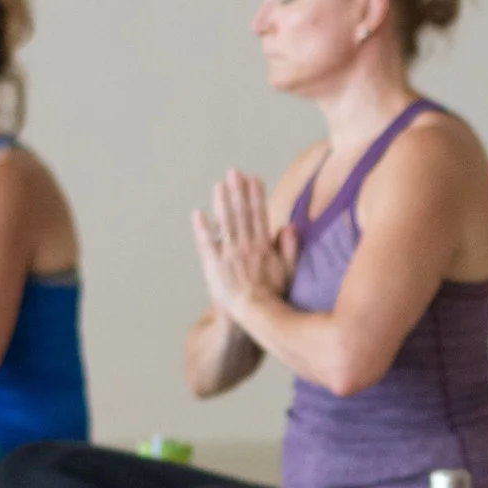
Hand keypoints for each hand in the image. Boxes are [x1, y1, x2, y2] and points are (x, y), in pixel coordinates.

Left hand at [191, 170, 296, 319]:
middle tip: (234, 172)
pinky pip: (207, 244)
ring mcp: (229, 255)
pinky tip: (198, 213)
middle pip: (242, 214)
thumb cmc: (272, 295)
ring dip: (222, 202)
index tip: (253, 178)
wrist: (254, 315)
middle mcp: (246, 247)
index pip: (259, 215)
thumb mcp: (288, 271)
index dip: (256, 196)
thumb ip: (289, 247)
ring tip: (219, 184)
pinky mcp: (213, 266)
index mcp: (263, 247)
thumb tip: (289, 226)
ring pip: (226, 224)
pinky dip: (202, 229)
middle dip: (238, 191)